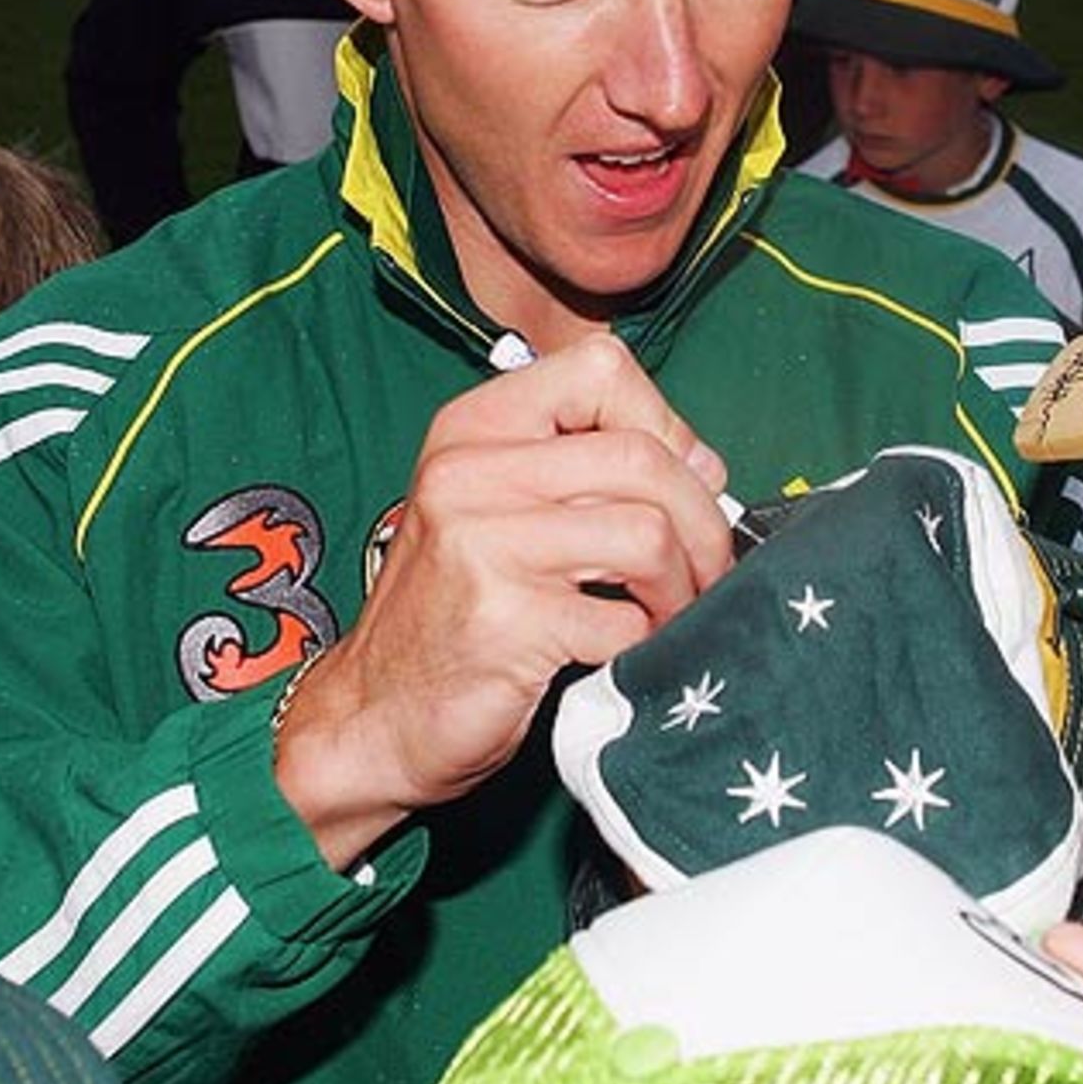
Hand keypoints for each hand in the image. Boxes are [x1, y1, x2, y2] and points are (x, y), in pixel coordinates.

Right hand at [275, 334, 730, 866]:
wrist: (374, 714)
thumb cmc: (454, 611)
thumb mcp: (502, 511)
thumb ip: (591, 474)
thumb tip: (705, 465)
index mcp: (473, 428)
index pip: (601, 370)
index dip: (667, 422)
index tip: (683, 479)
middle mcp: (469, 472)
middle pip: (642, 457)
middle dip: (701, 519)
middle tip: (707, 567)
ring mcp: (482, 544)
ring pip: (646, 532)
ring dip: (685, 583)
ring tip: (672, 610)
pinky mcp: (504, 621)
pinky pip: (624, 618)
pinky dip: (648, 639)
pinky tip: (631, 649)